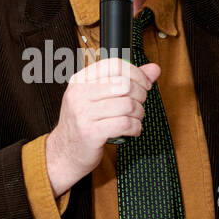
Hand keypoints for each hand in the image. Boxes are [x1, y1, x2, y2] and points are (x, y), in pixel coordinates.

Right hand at [45, 57, 160, 197]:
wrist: (65, 153)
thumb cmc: (84, 123)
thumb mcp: (99, 97)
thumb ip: (127, 80)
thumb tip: (154, 69)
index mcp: (80, 80)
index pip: (115, 65)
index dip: (136, 73)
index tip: (144, 85)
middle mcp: (79, 94)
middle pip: (124, 84)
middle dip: (140, 95)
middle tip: (139, 104)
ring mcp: (83, 114)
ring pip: (127, 105)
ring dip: (139, 113)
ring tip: (136, 118)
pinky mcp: (91, 133)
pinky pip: (125, 124)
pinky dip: (135, 127)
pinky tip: (133, 129)